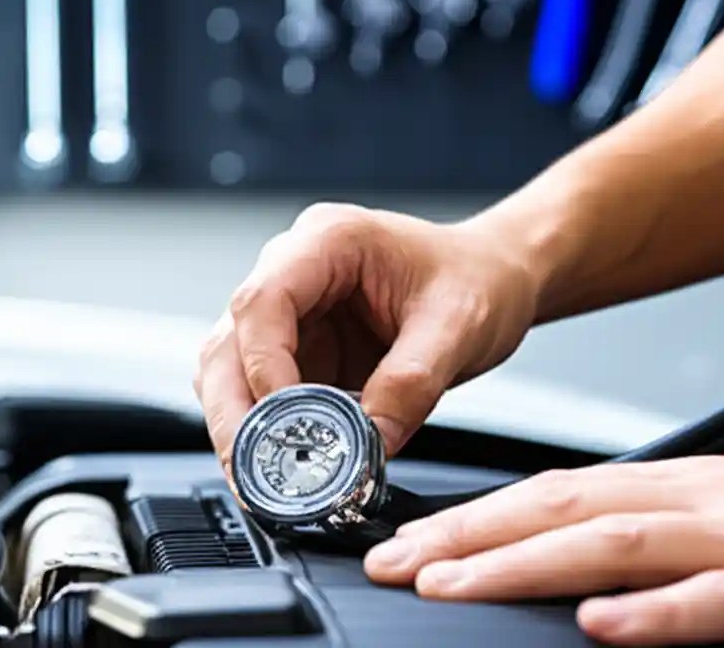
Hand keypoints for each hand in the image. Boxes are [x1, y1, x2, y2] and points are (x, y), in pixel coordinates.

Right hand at [193, 202, 540, 469]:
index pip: (263, 302)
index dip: (262, 365)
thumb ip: (412, 383)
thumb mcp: (459, 327)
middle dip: (234, 413)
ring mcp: (290, 313)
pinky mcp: (297, 351)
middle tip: (252, 473)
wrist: (495, 277)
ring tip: (263, 483)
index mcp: (327, 241)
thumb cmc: (478, 277)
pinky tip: (280, 468)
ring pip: (229, 372)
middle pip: (228, 343)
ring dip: (240, 429)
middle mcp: (293, 271)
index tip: (286, 421)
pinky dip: (264, 434)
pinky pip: (260, 394)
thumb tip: (368, 443)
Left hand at [364, 456, 723, 645]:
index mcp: (673, 486)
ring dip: (525, 564)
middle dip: (468, 535)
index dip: (471, 516)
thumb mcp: (721, 527)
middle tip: (394, 563)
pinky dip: (657, 613)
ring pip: (617, 543)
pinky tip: (598, 626)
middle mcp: (698, 499)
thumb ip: (644, 541)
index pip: (548, 492)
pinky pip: (721, 602)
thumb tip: (561, 570)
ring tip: (453, 586)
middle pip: (561, 507)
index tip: (405, 542)